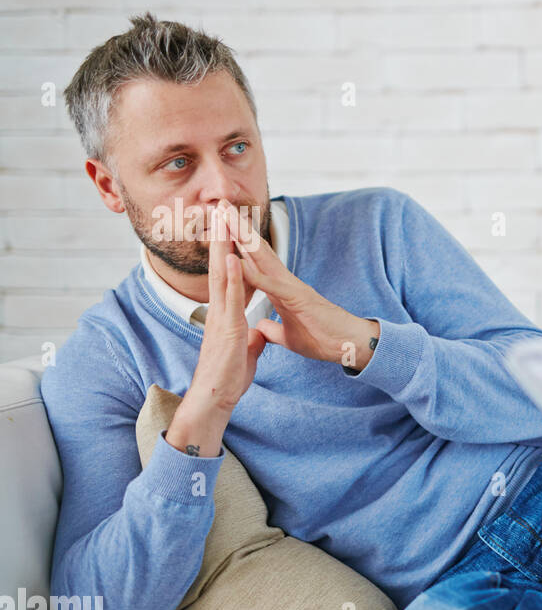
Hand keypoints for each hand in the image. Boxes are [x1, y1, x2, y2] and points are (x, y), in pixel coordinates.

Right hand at [166, 222, 268, 456]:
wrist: (215, 400)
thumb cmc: (227, 379)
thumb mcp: (245, 353)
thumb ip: (251, 338)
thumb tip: (258, 331)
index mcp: (226, 315)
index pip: (229, 276)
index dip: (230, 251)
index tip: (231, 227)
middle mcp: (220, 311)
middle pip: (221, 267)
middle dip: (222, 238)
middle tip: (220, 209)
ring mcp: (221, 319)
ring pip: (222, 276)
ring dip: (223, 247)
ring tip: (223, 219)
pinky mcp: (226, 330)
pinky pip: (229, 299)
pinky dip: (230, 277)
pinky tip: (231, 257)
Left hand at [214, 199, 379, 369]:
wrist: (349, 346)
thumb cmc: (324, 340)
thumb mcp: (289, 336)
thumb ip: (274, 329)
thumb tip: (261, 326)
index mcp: (281, 289)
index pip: (255, 261)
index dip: (238, 243)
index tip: (221, 226)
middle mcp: (285, 282)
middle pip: (257, 250)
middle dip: (238, 227)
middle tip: (221, 204)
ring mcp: (291, 287)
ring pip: (262, 257)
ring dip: (243, 237)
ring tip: (226, 216)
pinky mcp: (297, 299)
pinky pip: (271, 285)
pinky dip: (253, 274)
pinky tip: (237, 261)